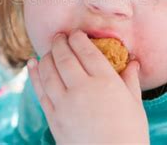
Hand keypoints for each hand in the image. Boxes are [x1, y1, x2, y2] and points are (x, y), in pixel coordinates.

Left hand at [28, 30, 149, 143]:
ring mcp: (65, 104)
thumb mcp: (135, 104)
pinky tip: (31, 64)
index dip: (79, 38)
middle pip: (65, 58)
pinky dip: (34, 75)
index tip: (76, 33)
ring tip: (48, 49)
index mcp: (105, 82)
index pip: (87, 52)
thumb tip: (133, 60)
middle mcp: (82, 89)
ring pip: (49, 71)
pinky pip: (40, 91)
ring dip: (46, 56)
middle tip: (59, 36)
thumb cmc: (129, 134)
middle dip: (60, 43)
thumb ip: (130, 79)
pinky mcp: (53, 118)